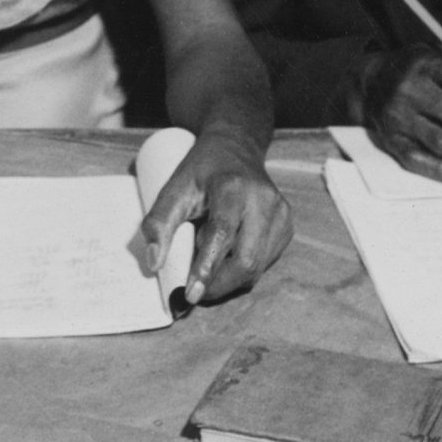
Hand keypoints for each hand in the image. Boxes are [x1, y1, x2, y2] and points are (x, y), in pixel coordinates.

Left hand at [136, 130, 293, 305]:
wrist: (235, 147)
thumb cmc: (200, 171)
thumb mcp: (173, 188)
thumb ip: (158, 224)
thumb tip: (154, 264)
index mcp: (232, 187)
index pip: (222, 234)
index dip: (206, 268)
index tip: (190, 294)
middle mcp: (263, 200)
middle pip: (246, 260)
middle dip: (218, 284)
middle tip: (194, 290)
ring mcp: (281, 213)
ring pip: (257, 267)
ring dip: (229, 278)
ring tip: (209, 261)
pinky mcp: (287, 225)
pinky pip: (265, 263)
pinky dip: (243, 270)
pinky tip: (228, 255)